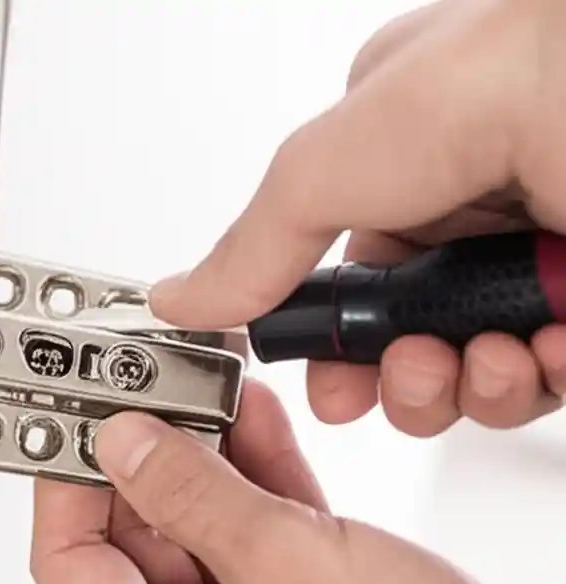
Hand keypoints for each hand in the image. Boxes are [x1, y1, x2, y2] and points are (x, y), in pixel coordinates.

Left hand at [30, 380, 565, 583]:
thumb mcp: (287, 570)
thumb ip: (195, 497)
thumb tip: (123, 443)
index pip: (71, 565)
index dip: (64, 483)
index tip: (77, 417)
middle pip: (135, 536)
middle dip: (141, 454)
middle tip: (144, 385)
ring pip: (201, 523)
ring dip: (201, 451)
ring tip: (199, 384)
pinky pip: (259, 530)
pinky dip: (254, 471)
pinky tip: (253, 418)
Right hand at [148, 0, 565, 435]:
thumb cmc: (497, 74)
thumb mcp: (326, 166)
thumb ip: (253, 249)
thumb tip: (179, 298)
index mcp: (401, 153)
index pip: (351, 274)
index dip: (334, 343)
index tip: (323, 382)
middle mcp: (474, 200)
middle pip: (410, 334)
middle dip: (399, 377)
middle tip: (402, 376)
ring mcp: (541, 247)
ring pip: (481, 366)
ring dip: (468, 386)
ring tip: (479, 361)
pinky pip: (554, 371)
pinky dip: (542, 376)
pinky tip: (544, 348)